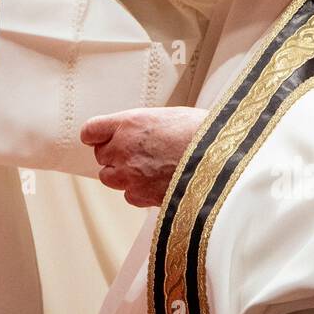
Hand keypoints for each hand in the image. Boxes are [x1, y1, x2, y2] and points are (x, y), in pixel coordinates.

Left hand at [80, 106, 207, 207]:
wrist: (221, 160)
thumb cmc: (202, 133)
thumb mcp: (169, 117)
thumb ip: (144, 126)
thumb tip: (139, 133)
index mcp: (129, 123)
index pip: (91, 130)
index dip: (96, 136)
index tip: (100, 138)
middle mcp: (123, 148)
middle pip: (101, 156)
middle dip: (114, 156)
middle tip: (136, 154)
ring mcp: (130, 174)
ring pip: (109, 178)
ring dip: (122, 175)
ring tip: (146, 170)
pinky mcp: (141, 196)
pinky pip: (128, 195)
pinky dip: (138, 192)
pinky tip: (157, 184)